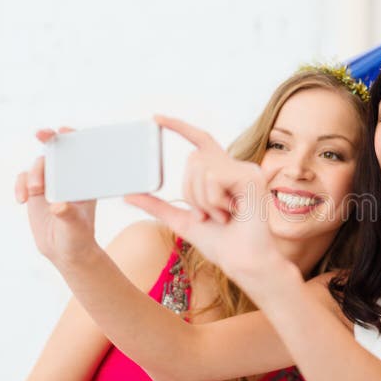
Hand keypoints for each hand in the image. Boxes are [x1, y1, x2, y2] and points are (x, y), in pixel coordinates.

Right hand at [15, 128, 99, 266]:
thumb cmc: (78, 238)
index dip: (74, 138)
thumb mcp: (75, 227)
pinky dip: (19, 185)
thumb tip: (58, 205)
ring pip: (39, 165)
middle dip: (49, 138)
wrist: (65, 251)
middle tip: (41, 133)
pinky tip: (21, 200)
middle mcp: (70, 178)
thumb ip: (68, 215)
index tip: (64, 130)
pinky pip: (23, 179)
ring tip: (34, 193)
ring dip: (34, 174)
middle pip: (58, 152)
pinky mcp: (36, 191)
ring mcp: (52, 183)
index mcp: (86, 181)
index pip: (82, 154)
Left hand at [126, 116, 283, 282]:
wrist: (244, 263)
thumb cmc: (222, 245)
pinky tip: (232, 212)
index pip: (200, 141)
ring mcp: (246, 170)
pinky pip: (214, 177)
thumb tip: (129, 194)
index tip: (155, 118)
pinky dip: (214, 200)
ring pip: (201, 168)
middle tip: (210, 215)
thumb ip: (158, 206)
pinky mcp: (251, 176)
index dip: (179, 127)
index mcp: (223, 174)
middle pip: (194, 159)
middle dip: (191, 191)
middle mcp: (237, 167)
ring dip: (202, 199)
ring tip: (223, 216)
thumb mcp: (183, 221)